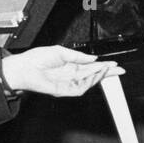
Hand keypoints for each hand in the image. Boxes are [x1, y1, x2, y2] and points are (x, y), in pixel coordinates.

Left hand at [1, 45, 121, 96]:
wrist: (24, 68)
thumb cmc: (36, 58)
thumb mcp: (60, 51)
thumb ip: (77, 56)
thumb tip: (92, 58)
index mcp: (70, 65)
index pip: (90, 66)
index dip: (103, 65)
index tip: (113, 64)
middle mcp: (70, 75)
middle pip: (93, 75)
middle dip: (107, 73)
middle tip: (119, 70)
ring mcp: (68, 83)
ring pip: (89, 82)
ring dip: (99, 76)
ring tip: (106, 69)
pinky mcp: (64, 91)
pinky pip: (80, 89)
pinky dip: (88, 82)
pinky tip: (93, 75)